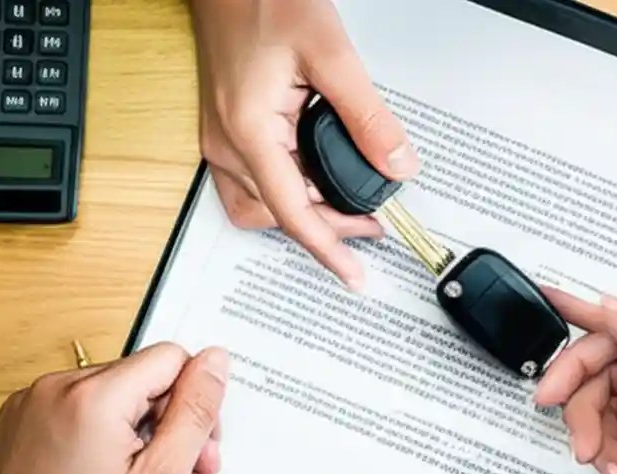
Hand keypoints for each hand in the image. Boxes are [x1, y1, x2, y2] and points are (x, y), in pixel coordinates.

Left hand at [0, 343, 228, 473]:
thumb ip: (195, 411)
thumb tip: (214, 360)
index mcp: (92, 395)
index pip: (170, 359)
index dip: (195, 402)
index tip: (199, 446)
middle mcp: (55, 386)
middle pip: (143, 381)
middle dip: (174, 427)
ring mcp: (32, 402)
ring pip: (115, 399)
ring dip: (144, 437)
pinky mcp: (21, 419)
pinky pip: (81, 411)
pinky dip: (106, 437)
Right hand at [192, 0, 419, 289]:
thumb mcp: (331, 54)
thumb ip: (367, 116)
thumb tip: (397, 165)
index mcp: (248, 130)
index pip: (293, 213)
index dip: (329, 250)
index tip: (355, 276)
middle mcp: (225, 143)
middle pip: (276, 216)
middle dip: (324, 229)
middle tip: (373, 224)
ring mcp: (220, 139)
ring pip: (260, 205)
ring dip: (303, 213)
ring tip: (349, 206)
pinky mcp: (225, 129)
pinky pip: (252, 181)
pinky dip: (287, 192)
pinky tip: (317, 178)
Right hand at [536, 290, 616, 473]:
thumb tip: (608, 305)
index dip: (580, 316)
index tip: (547, 299)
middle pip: (601, 371)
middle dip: (583, 406)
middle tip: (574, 436)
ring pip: (599, 403)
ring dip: (594, 436)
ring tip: (605, 464)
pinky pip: (608, 429)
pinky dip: (606, 451)